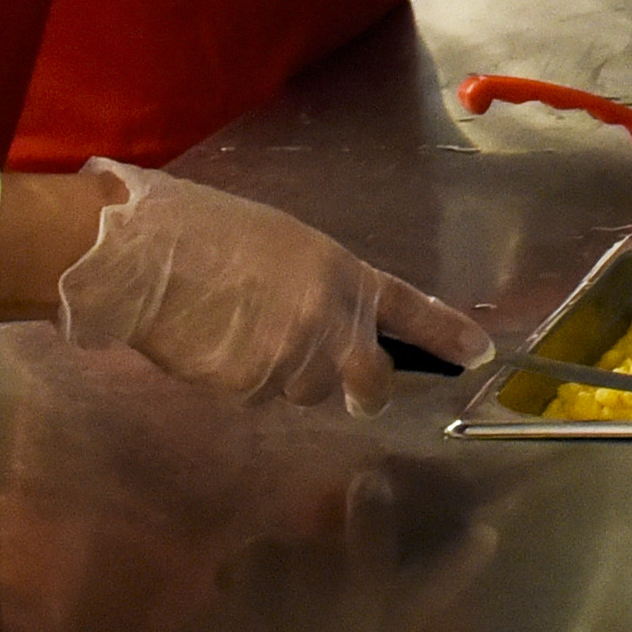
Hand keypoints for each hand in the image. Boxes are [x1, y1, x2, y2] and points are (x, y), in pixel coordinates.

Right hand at [53, 162, 487, 415]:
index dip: (446, 334)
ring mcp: (296, 358)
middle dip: (362, 389)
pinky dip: (236, 380)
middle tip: (346, 387)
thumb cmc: (207, 233)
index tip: (480, 354)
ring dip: (276, 374)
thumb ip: (317, 287)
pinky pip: (255, 397)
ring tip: (232, 329)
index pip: (409, 308)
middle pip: (366, 378)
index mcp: (343, 273)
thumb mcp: (283, 247)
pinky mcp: (255, 387)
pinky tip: (209, 345)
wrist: (151, 254)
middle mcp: (332, 320)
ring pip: (300, 390)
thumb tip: (319, 322)